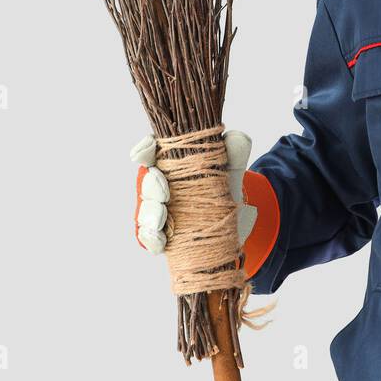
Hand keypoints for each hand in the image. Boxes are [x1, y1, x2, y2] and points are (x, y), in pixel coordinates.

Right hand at [131, 129, 257, 254]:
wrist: (231, 223)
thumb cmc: (222, 190)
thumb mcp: (231, 172)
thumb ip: (234, 155)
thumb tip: (237, 137)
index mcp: (169, 165)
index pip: (150, 152)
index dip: (145, 149)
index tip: (148, 149)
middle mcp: (157, 187)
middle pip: (145, 183)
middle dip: (151, 186)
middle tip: (163, 193)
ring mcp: (156, 212)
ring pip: (143, 212)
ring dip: (149, 217)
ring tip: (159, 223)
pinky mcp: (159, 236)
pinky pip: (148, 238)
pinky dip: (152, 240)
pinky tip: (160, 243)